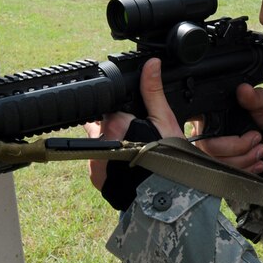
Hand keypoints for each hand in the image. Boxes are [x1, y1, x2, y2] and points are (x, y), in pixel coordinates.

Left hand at [86, 59, 183, 209]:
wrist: (165, 198)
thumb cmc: (168, 161)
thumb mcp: (164, 121)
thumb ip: (153, 92)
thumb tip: (151, 64)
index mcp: (114, 123)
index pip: (111, 107)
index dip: (123, 110)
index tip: (135, 117)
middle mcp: (99, 140)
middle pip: (102, 124)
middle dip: (116, 126)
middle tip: (138, 135)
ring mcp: (94, 160)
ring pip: (99, 142)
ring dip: (111, 143)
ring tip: (134, 151)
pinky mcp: (95, 176)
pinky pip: (98, 161)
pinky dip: (109, 160)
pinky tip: (126, 163)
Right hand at [194, 84, 262, 174]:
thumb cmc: (261, 117)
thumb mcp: (262, 104)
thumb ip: (255, 97)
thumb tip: (245, 90)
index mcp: (208, 115)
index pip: (195, 122)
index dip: (208, 132)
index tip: (232, 136)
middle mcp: (202, 134)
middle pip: (208, 147)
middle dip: (238, 148)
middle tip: (258, 140)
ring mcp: (208, 152)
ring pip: (217, 163)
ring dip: (244, 160)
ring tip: (261, 150)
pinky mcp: (217, 166)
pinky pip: (225, 174)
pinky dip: (245, 171)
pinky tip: (258, 164)